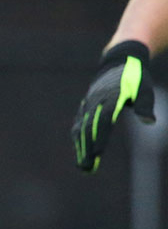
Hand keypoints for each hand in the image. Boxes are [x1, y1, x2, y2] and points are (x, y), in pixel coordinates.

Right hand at [72, 40, 155, 171]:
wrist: (119, 59)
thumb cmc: (135, 76)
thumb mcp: (144, 88)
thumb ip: (145, 105)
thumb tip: (149, 122)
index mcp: (111, 98)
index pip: (103, 122)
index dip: (99, 138)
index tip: (96, 155)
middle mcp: (96, 102)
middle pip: (89, 129)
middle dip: (86, 150)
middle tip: (86, 169)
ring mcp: (90, 103)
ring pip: (82, 128)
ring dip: (81, 147)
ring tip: (83, 166)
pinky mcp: (87, 105)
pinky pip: (80, 123)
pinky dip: (79, 137)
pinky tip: (80, 149)